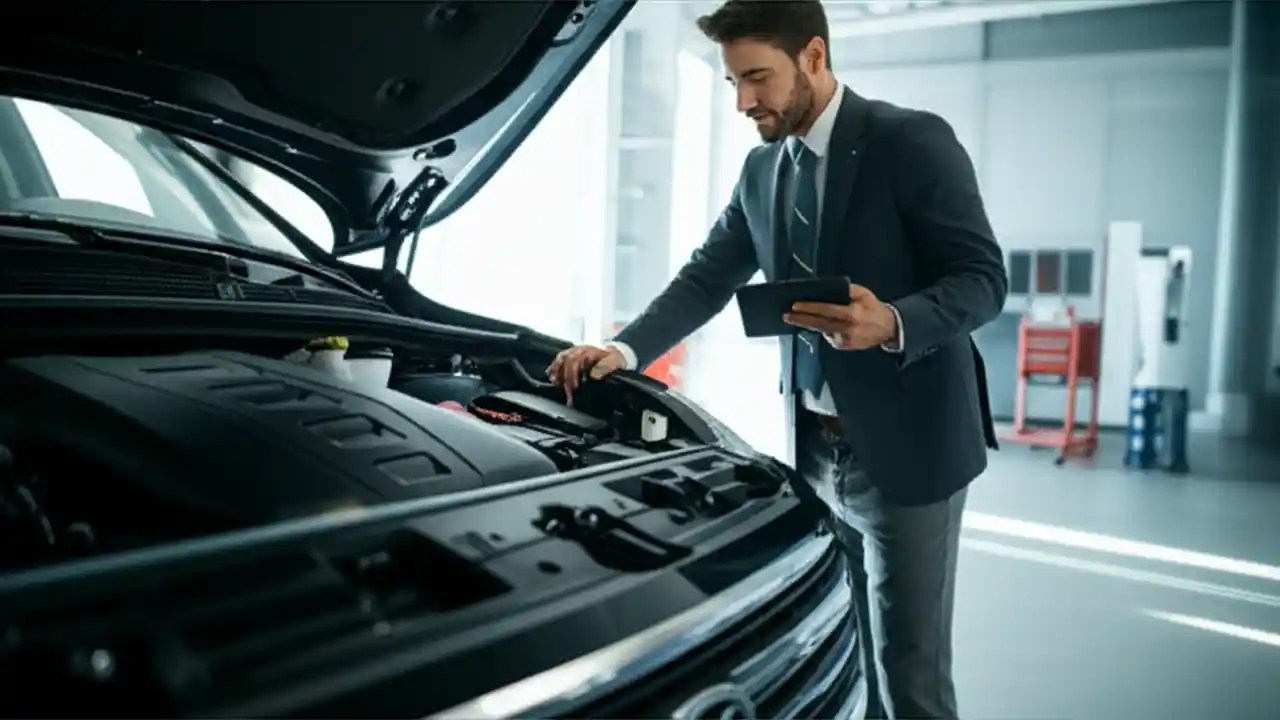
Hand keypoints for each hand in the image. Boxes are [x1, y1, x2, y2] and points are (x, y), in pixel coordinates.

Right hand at [546, 344, 626, 404]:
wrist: (616, 354)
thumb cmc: (615, 358)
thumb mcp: (614, 362)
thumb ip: (604, 367)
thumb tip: (593, 375)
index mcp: (588, 351)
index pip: (574, 361)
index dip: (572, 374)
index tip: (574, 387)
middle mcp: (579, 350)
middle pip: (565, 361)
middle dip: (564, 377)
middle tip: (567, 391)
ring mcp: (575, 352)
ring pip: (561, 358)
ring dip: (556, 370)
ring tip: (554, 382)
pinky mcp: (573, 356)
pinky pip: (561, 359)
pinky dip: (555, 367)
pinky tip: (551, 375)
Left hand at [784, 284, 898, 349]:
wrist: (888, 328)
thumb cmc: (873, 308)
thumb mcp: (864, 294)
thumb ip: (848, 290)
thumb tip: (828, 289)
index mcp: (853, 313)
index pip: (826, 310)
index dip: (810, 308)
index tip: (795, 305)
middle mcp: (848, 328)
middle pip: (819, 324)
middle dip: (801, 319)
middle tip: (786, 316)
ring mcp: (845, 339)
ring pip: (821, 331)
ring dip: (807, 324)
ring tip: (793, 318)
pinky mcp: (844, 346)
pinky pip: (828, 336)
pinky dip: (821, 329)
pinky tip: (813, 323)